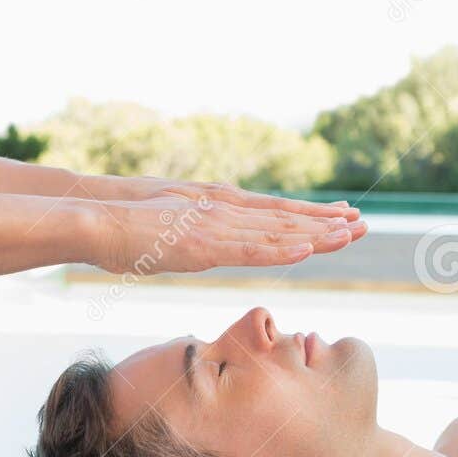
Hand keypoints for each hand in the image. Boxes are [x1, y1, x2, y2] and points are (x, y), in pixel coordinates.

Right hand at [90, 185, 366, 276]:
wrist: (94, 219)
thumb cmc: (121, 226)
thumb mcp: (168, 227)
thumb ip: (194, 231)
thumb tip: (205, 242)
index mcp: (215, 207)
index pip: (272, 212)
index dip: (309, 215)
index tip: (341, 216)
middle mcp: (221, 211)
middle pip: (283, 218)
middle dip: (325, 222)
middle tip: (364, 222)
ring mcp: (213, 227)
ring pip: (274, 231)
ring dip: (315, 233)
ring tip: (351, 234)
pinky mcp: (200, 245)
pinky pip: (248, 249)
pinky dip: (279, 249)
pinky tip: (305, 249)